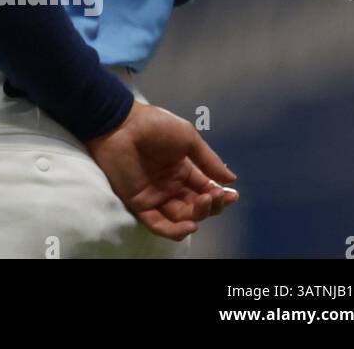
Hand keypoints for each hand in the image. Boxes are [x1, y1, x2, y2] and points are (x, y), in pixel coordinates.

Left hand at [85, 101, 238, 239]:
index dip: (220, 196)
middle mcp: (170, 186)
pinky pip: (158, 224)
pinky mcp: (139, 203)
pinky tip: (190, 225)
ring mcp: (155, 196)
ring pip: (181, 218)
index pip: (205, 191)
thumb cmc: (154, 126)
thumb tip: (231, 180)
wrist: (121, 123)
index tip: (232, 195)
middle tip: (214, 196)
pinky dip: (175, 230)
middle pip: (196, 207)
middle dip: (210, 206)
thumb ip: (208, 160)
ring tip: (204, 203)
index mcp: (182, 171)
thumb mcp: (187, 138)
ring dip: (197, 216)